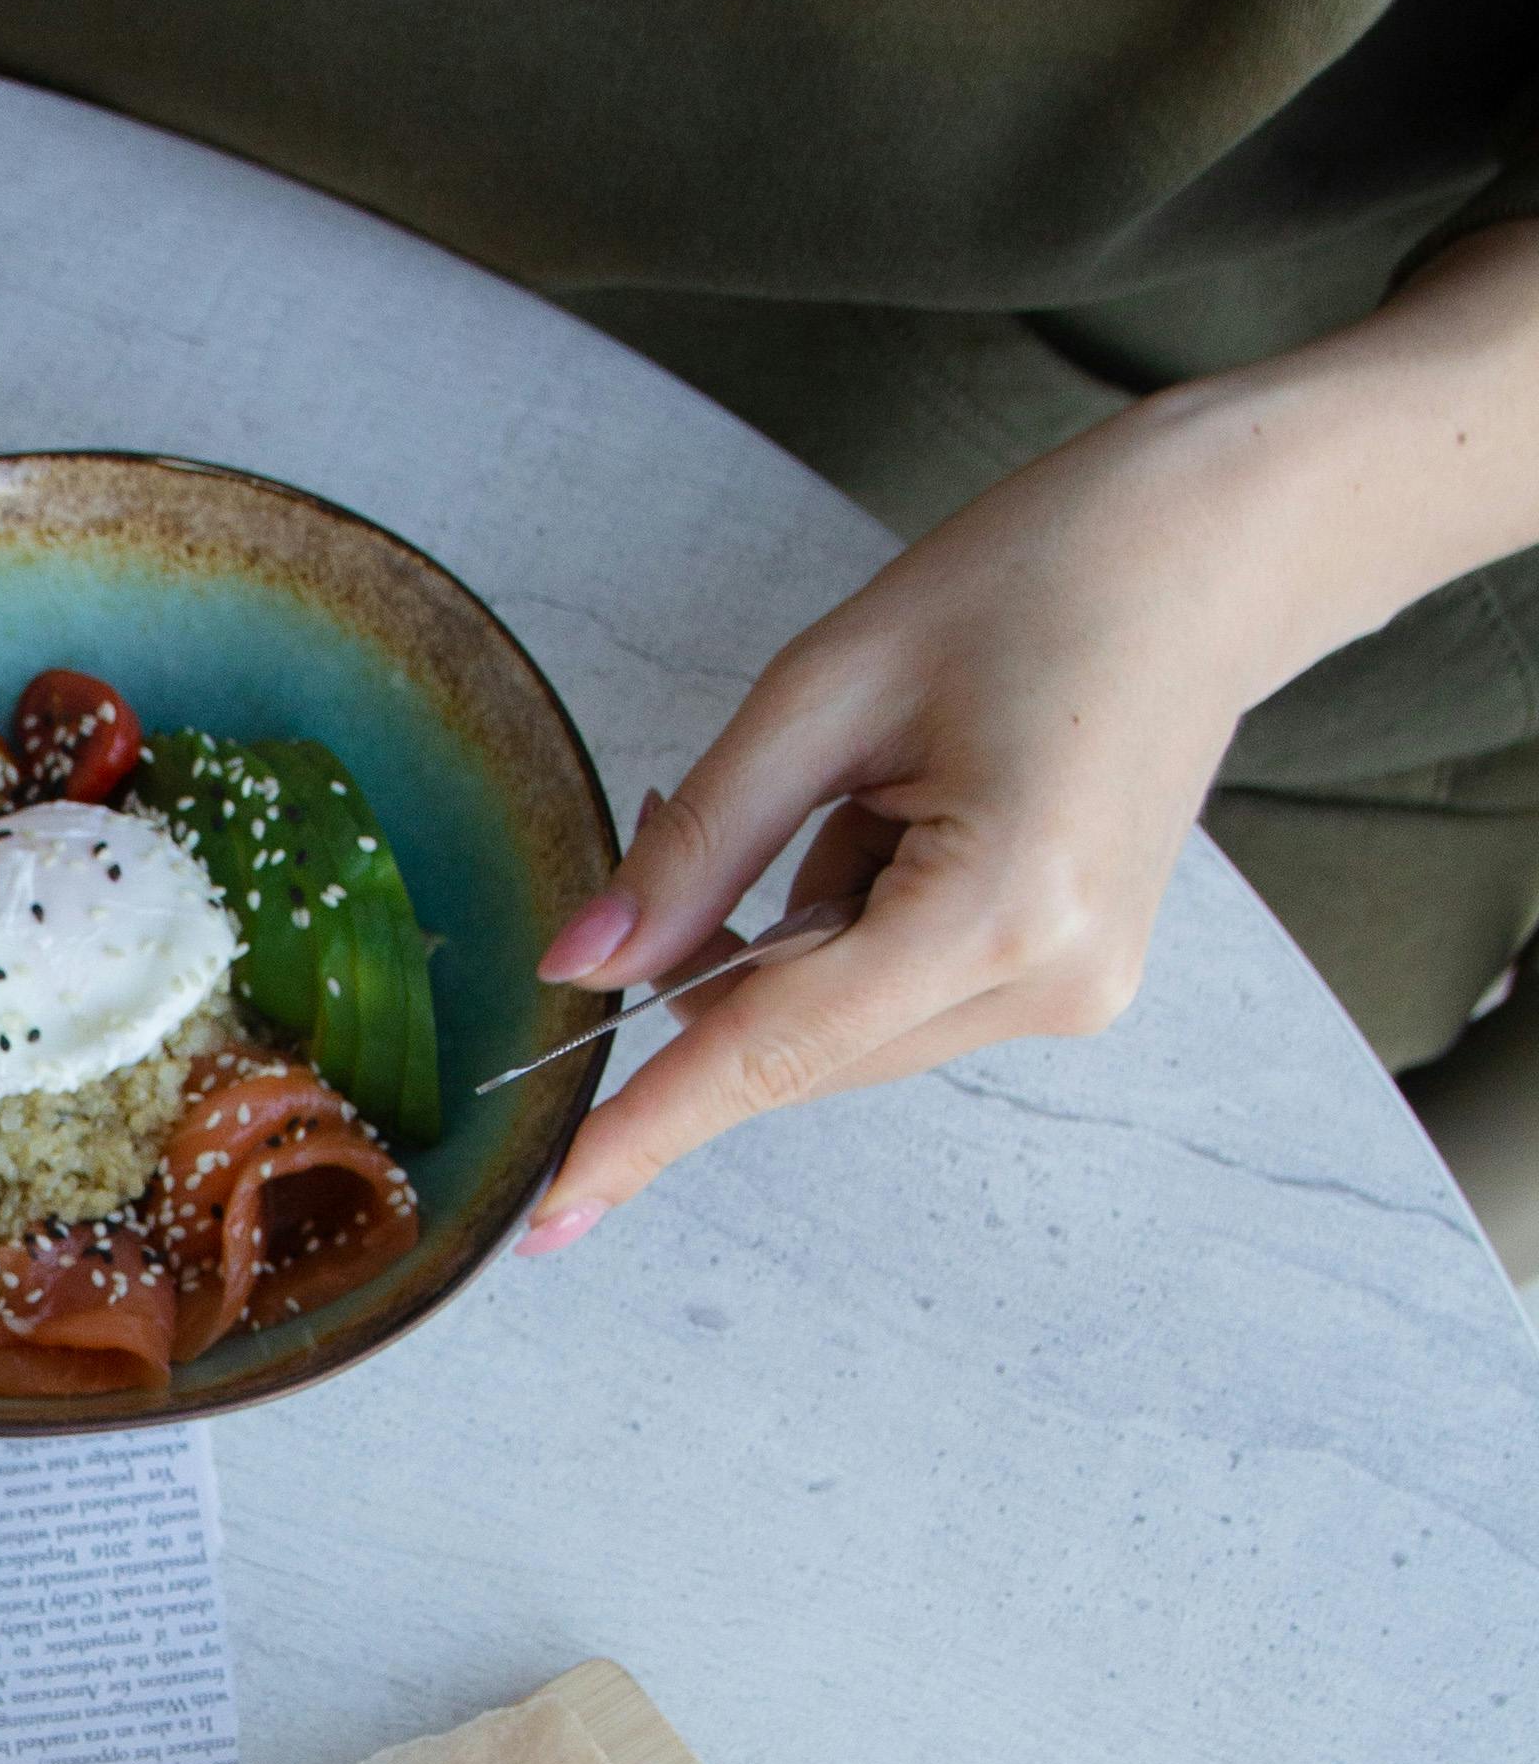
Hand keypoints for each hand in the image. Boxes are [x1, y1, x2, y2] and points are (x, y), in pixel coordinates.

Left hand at [509, 280, 1538, 1246]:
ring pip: (838, 1029)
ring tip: (870, 782)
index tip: (550, 1212)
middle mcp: (1047, 983)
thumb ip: (697, 844)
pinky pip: (894, 996)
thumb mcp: (826, 688)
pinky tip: (901, 818)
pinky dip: (850, 926)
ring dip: (794, 932)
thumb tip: (583, 967)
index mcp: (999, 907)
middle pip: (798, 1047)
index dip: (647, 1130)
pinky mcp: (1071, 981)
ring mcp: (1070, 995)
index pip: (773, 1053)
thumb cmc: (1038, 577)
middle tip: (718, 799)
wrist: (1213, 551)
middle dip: (719, 957)